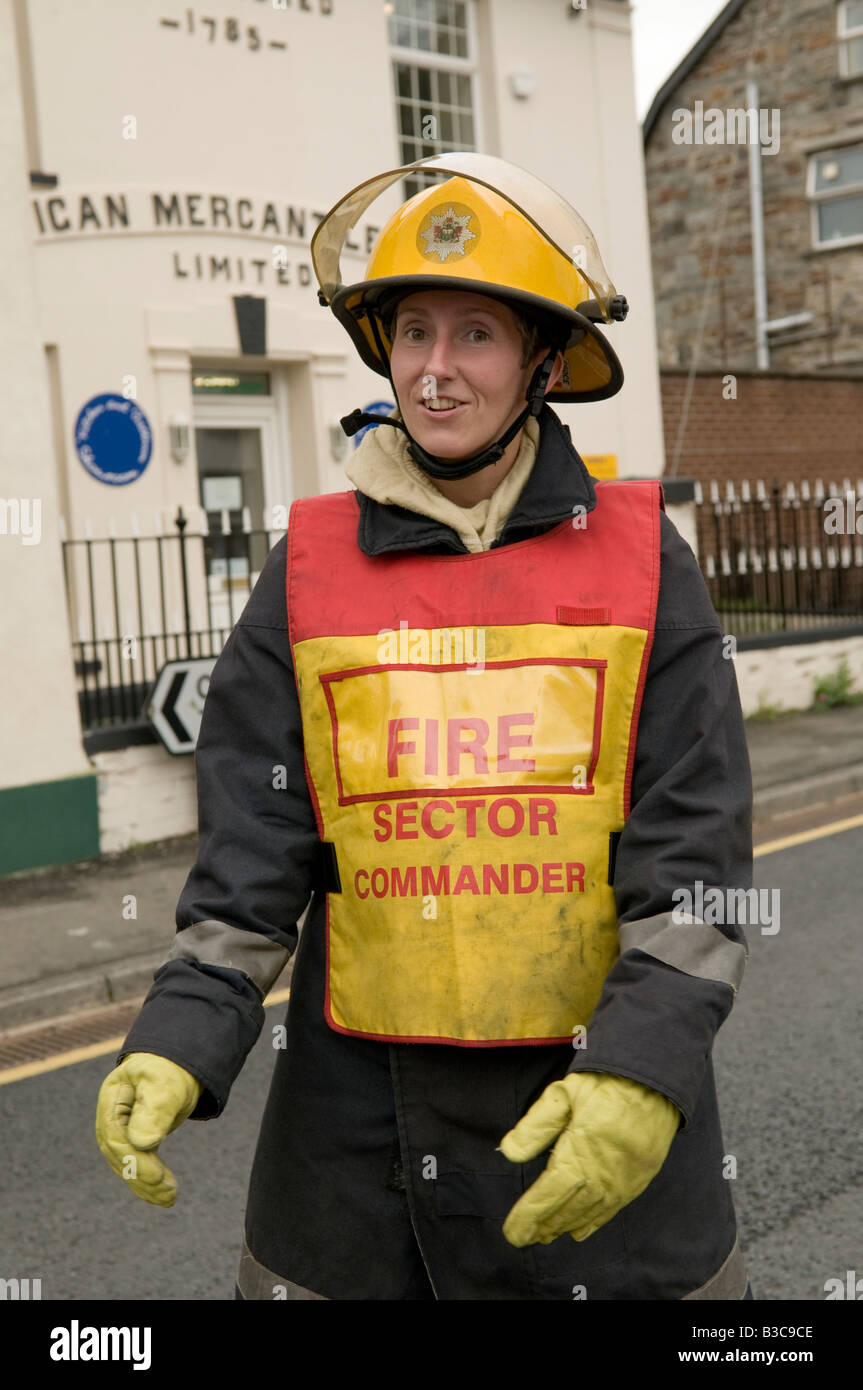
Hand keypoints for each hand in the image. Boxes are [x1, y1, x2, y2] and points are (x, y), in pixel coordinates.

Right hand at [95, 1052, 201, 1206]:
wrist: (178, 1063)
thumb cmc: (170, 1069)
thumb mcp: (165, 1083)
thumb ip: (154, 1109)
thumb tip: (142, 1143)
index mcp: (112, 1098)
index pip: (115, 1137)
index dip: (134, 1160)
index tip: (158, 1176)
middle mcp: (112, 1117)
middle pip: (119, 1155)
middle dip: (142, 1177)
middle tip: (170, 1191)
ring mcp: (121, 1130)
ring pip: (127, 1165)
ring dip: (147, 1186)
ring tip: (171, 1198)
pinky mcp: (135, 1140)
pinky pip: (137, 1165)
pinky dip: (149, 1183)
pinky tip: (165, 1197)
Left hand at [499, 1071, 679, 1245]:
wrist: (655, 1082)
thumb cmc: (605, 1084)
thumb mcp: (563, 1094)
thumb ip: (535, 1125)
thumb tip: (509, 1153)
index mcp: (579, 1154)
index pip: (547, 1195)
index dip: (528, 1217)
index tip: (511, 1233)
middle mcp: (601, 1176)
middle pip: (566, 1210)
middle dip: (542, 1226)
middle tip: (523, 1237)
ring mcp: (621, 1182)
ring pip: (587, 1213)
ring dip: (563, 1226)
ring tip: (544, 1235)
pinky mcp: (637, 1181)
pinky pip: (611, 1210)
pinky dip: (592, 1222)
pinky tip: (579, 1230)